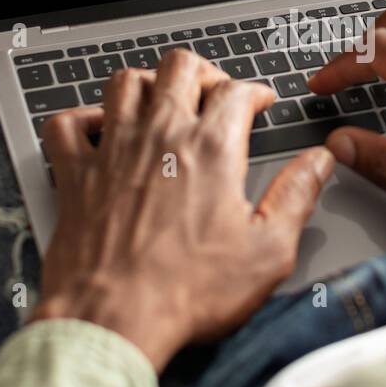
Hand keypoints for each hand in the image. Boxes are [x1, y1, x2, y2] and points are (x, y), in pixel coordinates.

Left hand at [31, 51, 333, 370]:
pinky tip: (96, 129)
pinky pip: (67, 124)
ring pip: (124, 82)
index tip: (259, 101)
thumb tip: (319, 163)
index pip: (236, 91)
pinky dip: (81, 118)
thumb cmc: (187, 293)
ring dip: (146, 82)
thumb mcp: (267, 251)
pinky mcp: (75, 175)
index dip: (255, 91)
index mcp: (210, 150)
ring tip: (160, 98)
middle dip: (203, 71)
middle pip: (179, 67)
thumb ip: (297, 197)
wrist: (113, 319)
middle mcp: (159, 137)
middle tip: (213, 90)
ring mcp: (112, 151)